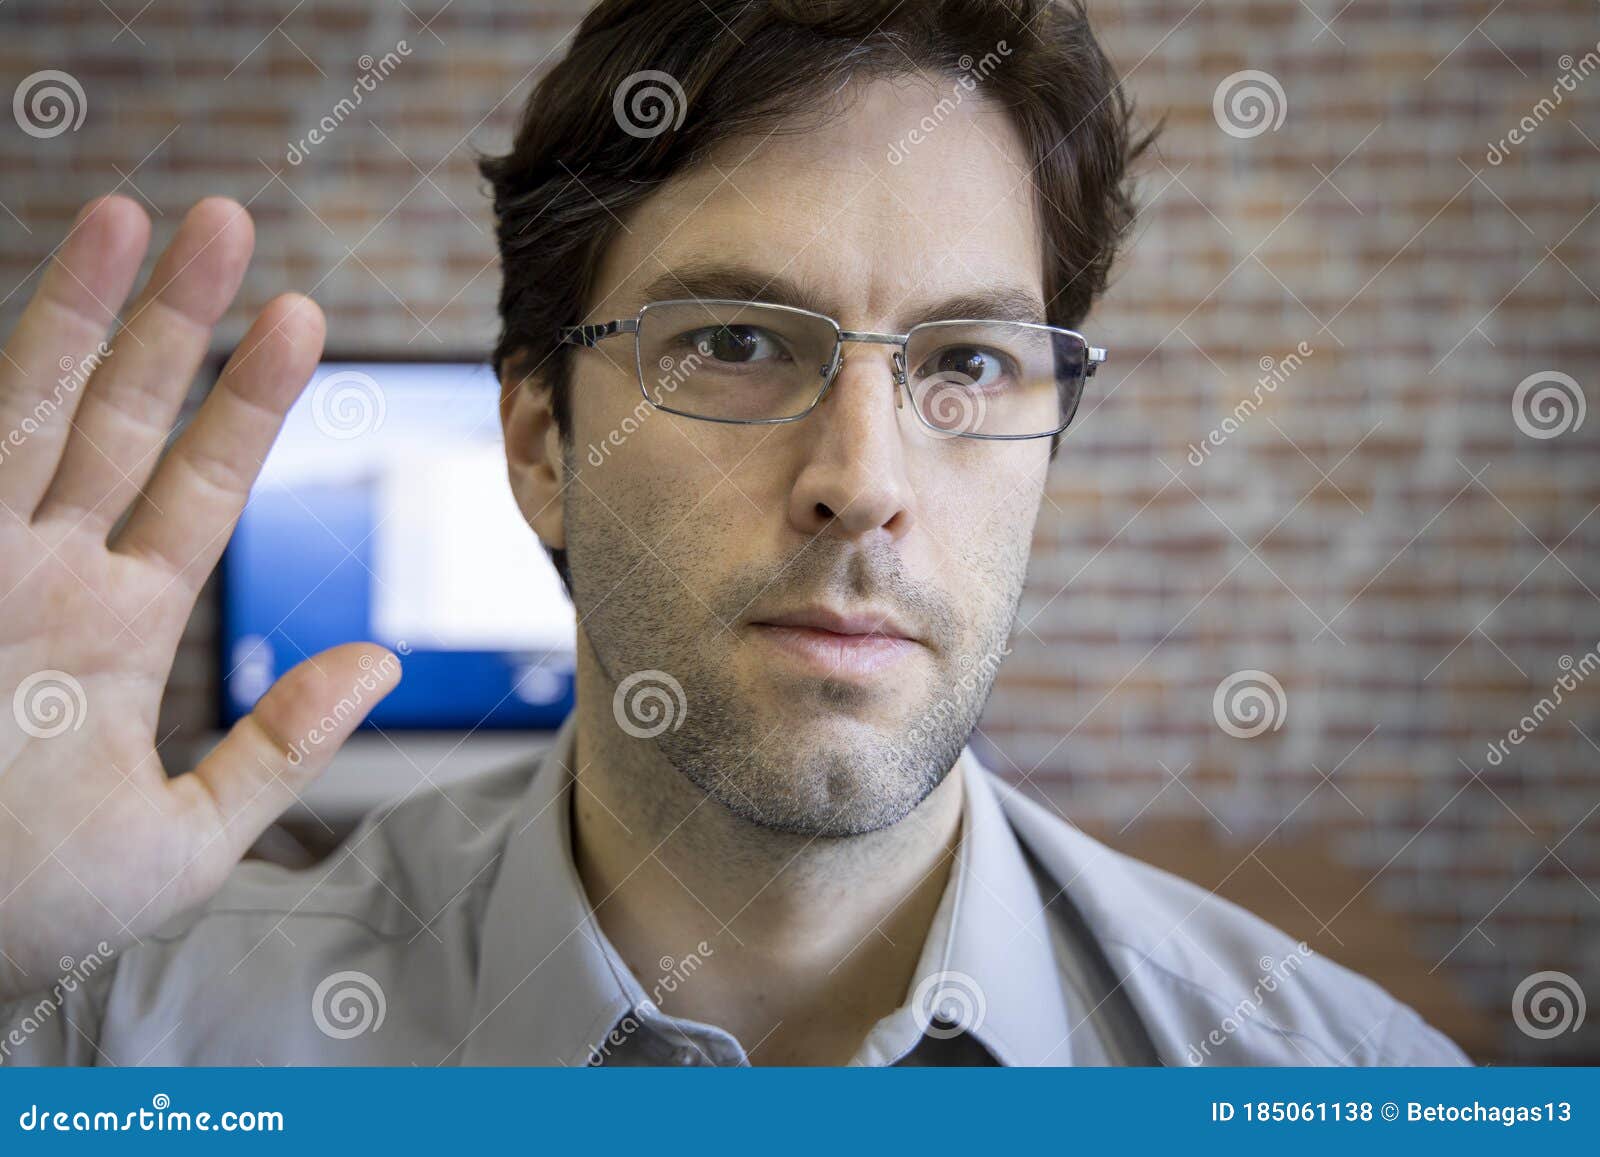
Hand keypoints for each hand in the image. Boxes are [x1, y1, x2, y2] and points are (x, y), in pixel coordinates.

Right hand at [0, 195, 398, 1001]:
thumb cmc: (28, 915)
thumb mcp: (184, 838)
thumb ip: (281, 747)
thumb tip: (378, 662)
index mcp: (116, 628)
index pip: (199, 486)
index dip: (247, 400)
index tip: (304, 315)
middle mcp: (41, 580)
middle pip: (118, 420)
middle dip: (169, 321)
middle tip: (224, 216)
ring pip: (24, 414)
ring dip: (70, 315)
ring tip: (124, 213)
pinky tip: (22, 315)